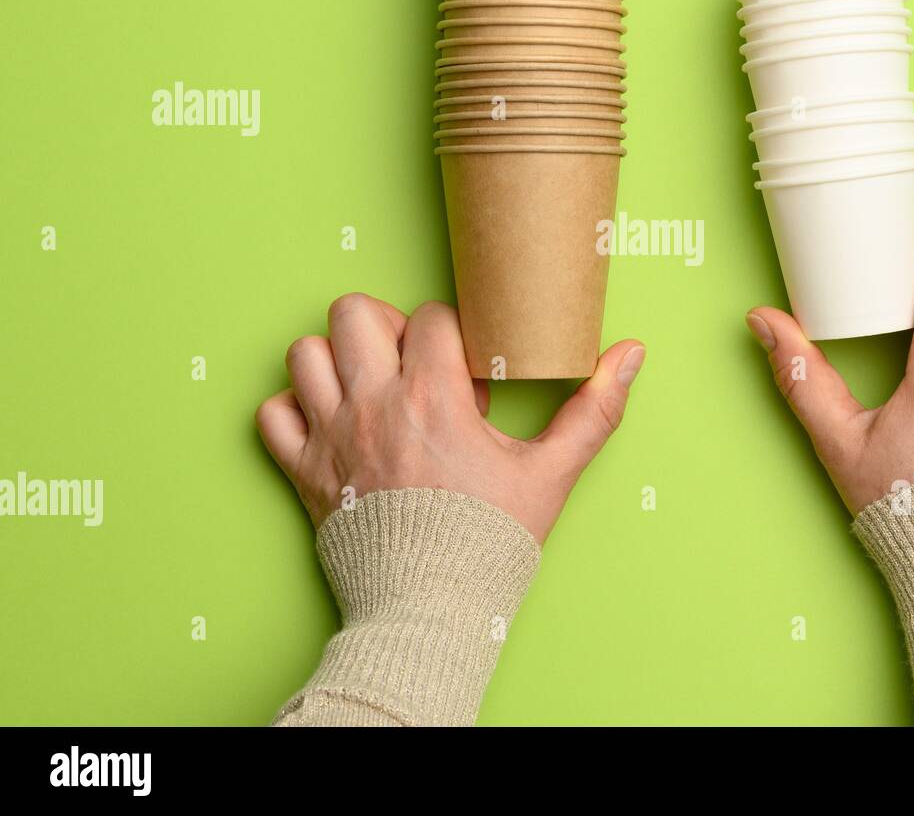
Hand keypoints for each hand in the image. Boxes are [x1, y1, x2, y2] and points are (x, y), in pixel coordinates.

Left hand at [255, 294, 644, 541]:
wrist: (429, 609)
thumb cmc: (488, 542)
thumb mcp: (552, 473)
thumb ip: (593, 409)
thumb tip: (631, 354)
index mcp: (433, 396)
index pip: (431, 316)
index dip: (453, 335)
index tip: (465, 376)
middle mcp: (374, 404)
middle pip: (353, 314)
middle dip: (386, 326)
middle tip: (410, 362)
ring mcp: (331, 436)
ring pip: (304, 353)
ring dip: (334, 360)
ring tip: (368, 385)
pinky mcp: (303, 471)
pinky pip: (271, 414)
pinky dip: (294, 409)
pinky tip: (330, 423)